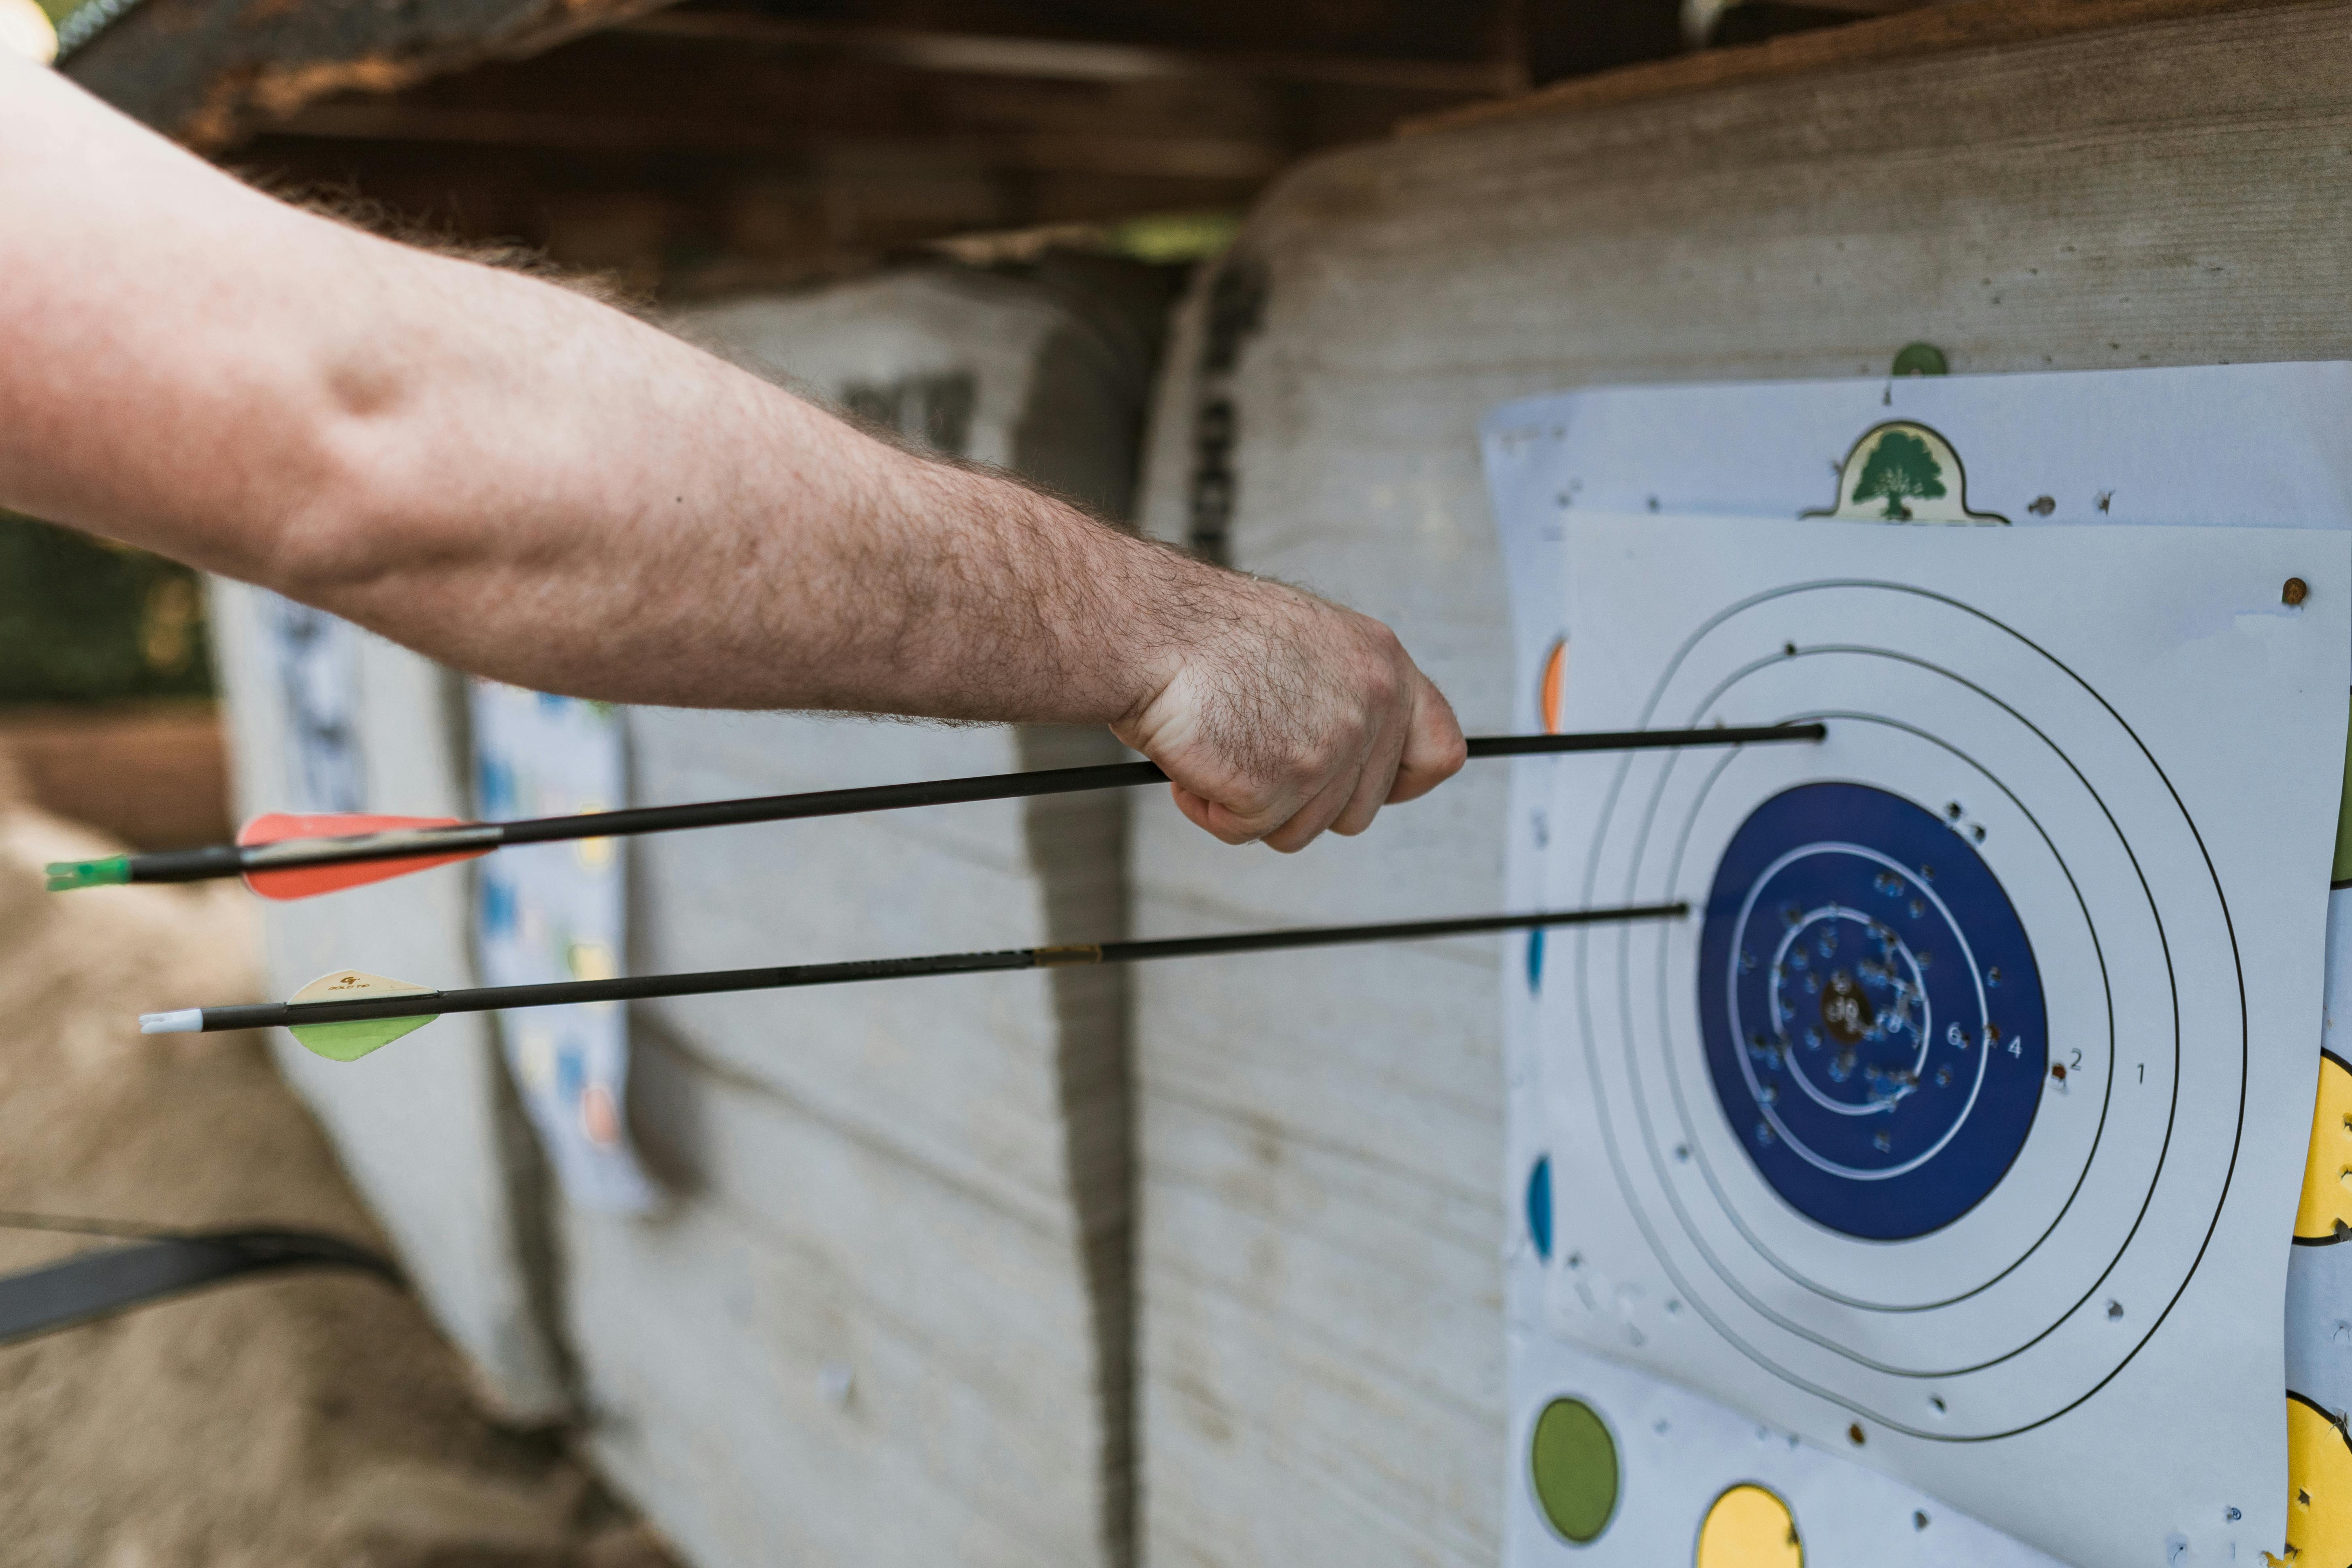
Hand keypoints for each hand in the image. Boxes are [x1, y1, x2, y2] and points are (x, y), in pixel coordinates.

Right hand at [1114, 573, 1466, 851]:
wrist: (1148, 627)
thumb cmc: (1205, 635)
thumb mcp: (1308, 647)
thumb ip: (1346, 697)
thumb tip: (1353, 763)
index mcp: (1383, 663)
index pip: (1440, 751)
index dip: (1401, 784)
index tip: (1361, 787)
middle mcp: (1372, 704)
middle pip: (1360, 811)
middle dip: (1300, 802)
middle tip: (1251, 754)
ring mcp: (1331, 748)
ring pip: (1301, 831)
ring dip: (1250, 805)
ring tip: (1217, 746)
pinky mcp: (1280, 784)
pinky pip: (1246, 831)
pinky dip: (1211, 809)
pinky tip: (1195, 758)